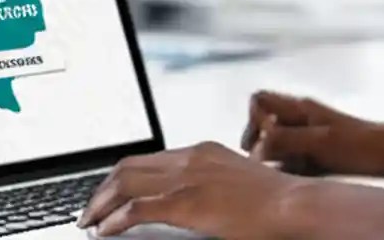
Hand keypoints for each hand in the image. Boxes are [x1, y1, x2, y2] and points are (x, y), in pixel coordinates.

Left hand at [78, 142, 306, 237]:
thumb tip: (200, 200)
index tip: (110, 194)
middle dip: (102, 189)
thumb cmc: (276, 201)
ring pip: (125, 183)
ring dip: (100, 204)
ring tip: (89, 222)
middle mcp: (190, 158)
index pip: (149, 158)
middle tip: (90, 211)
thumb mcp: (239, 182)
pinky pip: (137, 209)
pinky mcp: (187, 202)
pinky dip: (115, 219)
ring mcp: (187, 178)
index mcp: (202, 151)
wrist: (294, 205)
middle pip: (129, 166)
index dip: (122, 177)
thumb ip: (215, 184)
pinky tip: (105, 231)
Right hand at [240, 91, 383, 176]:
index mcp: (300, 107)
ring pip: (277, 142)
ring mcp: (310, 132)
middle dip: (261, 143)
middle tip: (275, 159)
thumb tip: (258, 146)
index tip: (266, 140)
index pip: (258, 99)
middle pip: (263, 121)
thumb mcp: (319, 142)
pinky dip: (291, 167)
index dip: (253, 121)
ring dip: (278, 157)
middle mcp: (302, 115)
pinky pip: (292, 156)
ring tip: (295, 168)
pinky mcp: (318, 150)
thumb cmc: (362, 146)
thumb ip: (284, 140)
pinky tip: (306, 174)